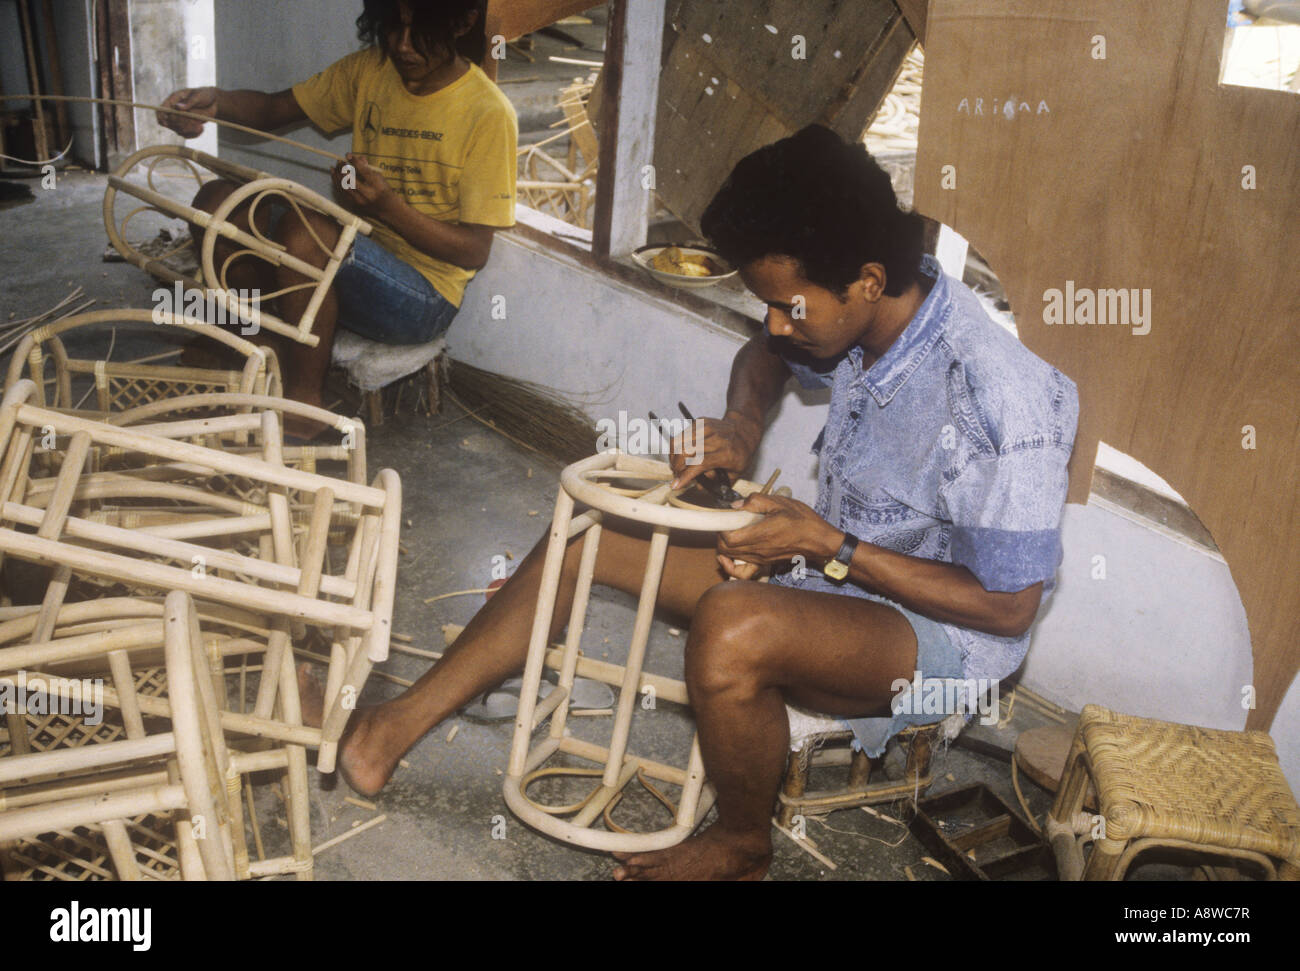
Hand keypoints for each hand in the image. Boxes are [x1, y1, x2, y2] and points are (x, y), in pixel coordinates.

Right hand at [157, 88, 217, 137]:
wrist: (214, 102)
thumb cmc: (205, 95)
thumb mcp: (199, 96)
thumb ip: (189, 102)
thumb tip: (177, 107)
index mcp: (173, 100)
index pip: (161, 110)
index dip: (161, 117)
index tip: (167, 123)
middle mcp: (174, 110)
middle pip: (170, 123)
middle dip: (181, 124)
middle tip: (193, 121)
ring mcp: (180, 119)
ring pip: (178, 130)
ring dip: (189, 130)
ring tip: (200, 126)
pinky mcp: (187, 126)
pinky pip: (186, 135)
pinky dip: (193, 134)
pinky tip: (201, 129)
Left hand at [333, 154, 393, 212]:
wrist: (387, 208)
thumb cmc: (383, 189)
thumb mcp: (379, 176)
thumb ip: (368, 167)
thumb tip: (357, 157)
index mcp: (376, 184)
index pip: (363, 170)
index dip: (354, 161)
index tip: (348, 155)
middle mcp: (367, 194)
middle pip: (350, 179)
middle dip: (342, 168)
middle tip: (339, 161)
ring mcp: (360, 200)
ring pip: (343, 186)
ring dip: (337, 175)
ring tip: (334, 167)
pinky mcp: (354, 205)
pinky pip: (342, 192)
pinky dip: (337, 183)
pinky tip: (334, 176)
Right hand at [668, 411, 761, 489]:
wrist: (744, 430)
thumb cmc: (740, 453)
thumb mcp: (735, 473)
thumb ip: (716, 483)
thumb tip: (697, 486)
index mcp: (726, 453)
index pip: (699, 463)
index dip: (685, 476)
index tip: (676, 485)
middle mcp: (715, 439)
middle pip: (685, 452)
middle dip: (677, 468)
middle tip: (677, 476)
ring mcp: (707, 428)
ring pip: (679, 442)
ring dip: (673, 457)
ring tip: (676, 466)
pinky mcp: (699, 422)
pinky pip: (680, 436)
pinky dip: (676, 447)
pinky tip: (680, 455)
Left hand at [716, 493, 841, 573]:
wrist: (819, 540)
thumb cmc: (802, 520)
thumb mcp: (780, 502)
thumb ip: (755, 501)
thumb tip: (735, 505)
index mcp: (762, 533)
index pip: (729, 538)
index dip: (721, 526)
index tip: (726, 515)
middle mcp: (758, 550)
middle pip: (725, 549)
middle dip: (720, 534)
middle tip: (728, 521)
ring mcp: (760, 559)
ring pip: (730, 558)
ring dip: (724, 546)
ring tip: (732, 531)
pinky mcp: (763, 563)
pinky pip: (742, 573)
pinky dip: (731, 567)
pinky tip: (729, 558)